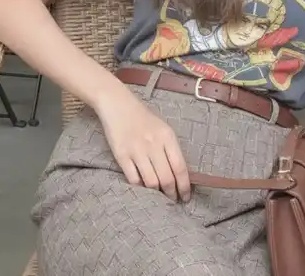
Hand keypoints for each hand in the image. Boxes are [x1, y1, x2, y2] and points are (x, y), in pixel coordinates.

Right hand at [95, 86, 190, 201]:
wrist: (118, 104)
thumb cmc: (143, 117)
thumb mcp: (163, 128)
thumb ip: (170, 148)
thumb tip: (179, 174)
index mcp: (167, 136)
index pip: (180, 167)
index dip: (184, 186)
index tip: (185, 197)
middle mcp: (154, 144)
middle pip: (166, 178)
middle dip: (171, 194)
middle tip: (172, 200)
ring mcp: (137, 151)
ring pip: (151, 182)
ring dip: (156, 194)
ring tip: (158, 197)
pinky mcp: (122, 156)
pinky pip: (133, 179)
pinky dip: (140, 188)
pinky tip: (143, 189)